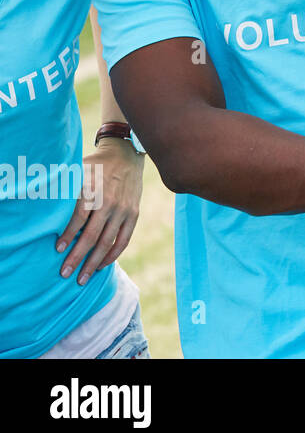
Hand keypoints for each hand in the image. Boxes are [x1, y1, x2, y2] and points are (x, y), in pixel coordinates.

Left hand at [57, 138, 143, 284]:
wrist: (126, 154)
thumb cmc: (95, 165)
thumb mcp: (78, 171)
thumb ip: (65, 189)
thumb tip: (42, 207)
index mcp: (94, 190)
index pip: (79, 218)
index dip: (68, 235)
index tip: (57, 249)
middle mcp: (110, 202)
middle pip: (93, 235)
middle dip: (78, 257)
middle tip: (65, 273)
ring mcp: (124, 209)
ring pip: (108, 242)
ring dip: (94, 262)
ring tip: (82, 278)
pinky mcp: (134, 214)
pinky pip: (124, 239)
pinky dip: (112, 254)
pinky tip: (101, 264)